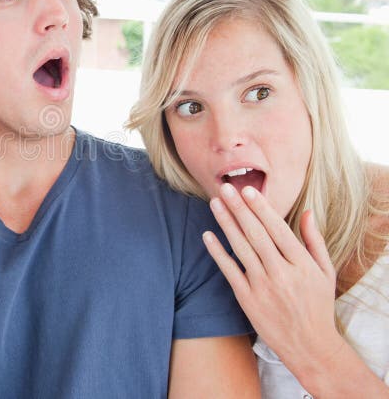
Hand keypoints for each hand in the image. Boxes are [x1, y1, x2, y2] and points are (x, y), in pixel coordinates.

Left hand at [202, 183, 345, 380]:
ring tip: (215, 203)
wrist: (309, 345)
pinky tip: (207, 235)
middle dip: (239, 208)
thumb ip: (315, 241)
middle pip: (256, 234)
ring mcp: (263, 287)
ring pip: (241, 248)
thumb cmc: (318, 304)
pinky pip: (229, 271)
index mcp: (302, 264)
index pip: (278, 229)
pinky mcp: (247, 299)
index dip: (261, 208)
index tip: (248, 190)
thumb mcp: (325, 272)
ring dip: (226, 223)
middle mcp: (282, 273)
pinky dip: (217, 253)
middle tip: (225, 187)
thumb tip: (308, 211)